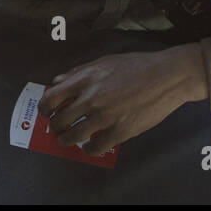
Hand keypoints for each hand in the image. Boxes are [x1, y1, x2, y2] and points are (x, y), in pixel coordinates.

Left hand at [37, 46, 207, 154]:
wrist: (166, 76)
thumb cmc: (137, 65)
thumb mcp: (104, 61)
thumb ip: (79, 72)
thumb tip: (58, 81)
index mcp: (85, 79)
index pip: (50, 98)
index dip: (44, 109)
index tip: (47, 113)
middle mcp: (91, 98)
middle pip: (59, 121)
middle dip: (55, 127)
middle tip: (59, 128)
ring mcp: (105, 116)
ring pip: (73, 136)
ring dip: (67, 140)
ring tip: (69, 139)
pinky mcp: (120, 131)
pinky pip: (96, 147)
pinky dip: (89, 149)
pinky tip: (90, 146)